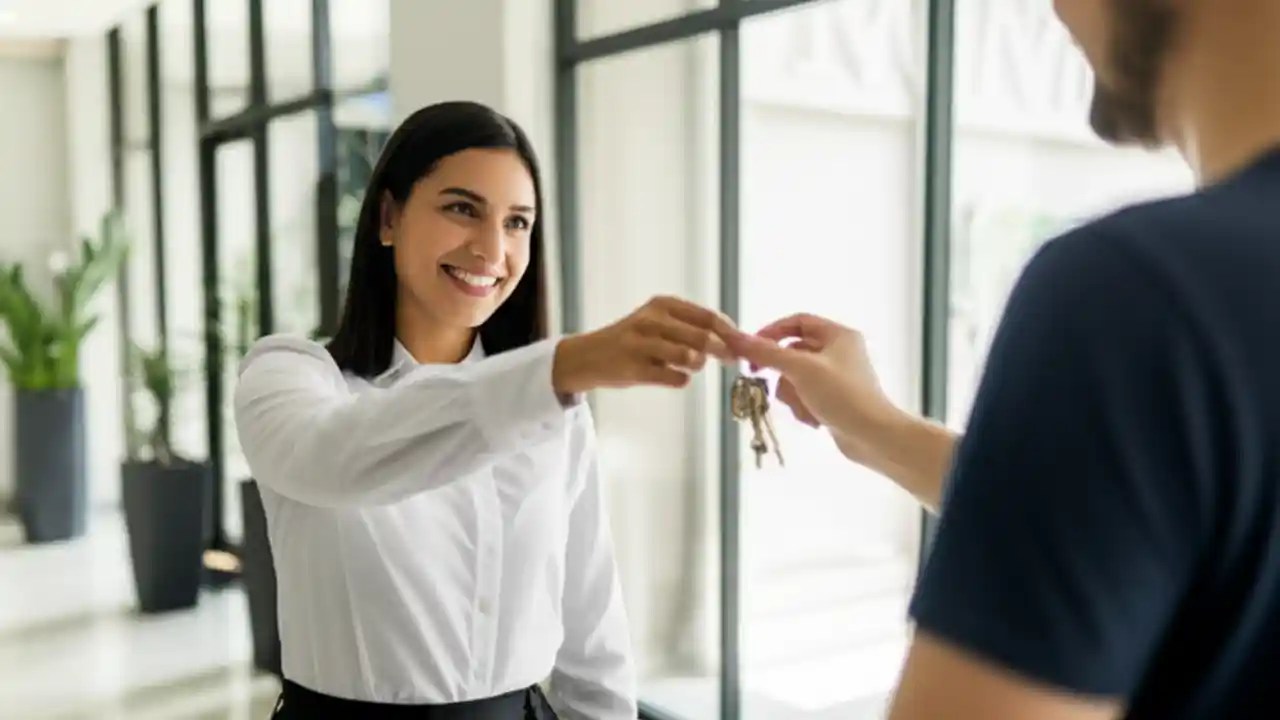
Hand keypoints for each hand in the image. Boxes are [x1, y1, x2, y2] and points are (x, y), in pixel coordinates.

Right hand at [554, 295, 735, 393]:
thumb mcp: (658, 322)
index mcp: (662, 304)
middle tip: (729, 360)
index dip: (731, 332)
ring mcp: (641, 344)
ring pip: (690, 357)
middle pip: (703, 337)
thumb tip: (734, 341)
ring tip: (688, 365)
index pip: (708, 316)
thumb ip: (691, 327)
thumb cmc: (633, 340)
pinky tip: (672, 376)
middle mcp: (652, 320)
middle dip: (721, 351)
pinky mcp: (635, 369)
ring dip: (697, 365)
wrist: (589, 357)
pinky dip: (681, 380)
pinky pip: (676, 378)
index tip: (744, 345)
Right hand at [722, 313, 904, 465]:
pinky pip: (807, 396)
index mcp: (838, 335)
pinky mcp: (835, 399)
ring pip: (797, 378)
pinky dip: (804, 407)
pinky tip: (813, 420)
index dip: (772, 332)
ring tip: (802, 408)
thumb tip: (736, 338)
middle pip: (793, 353)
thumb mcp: (801, 369)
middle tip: (762, 379)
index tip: (752, 349)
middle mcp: (840, 352)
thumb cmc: (842, 395)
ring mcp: (838, 377)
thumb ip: (767, 353)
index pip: (797, 322)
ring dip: (792, 394)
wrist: (873, 436)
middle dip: (782, 372)